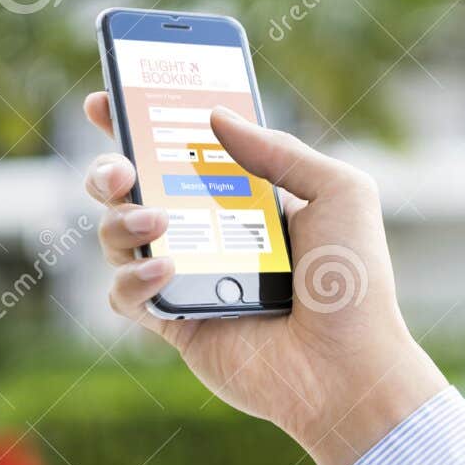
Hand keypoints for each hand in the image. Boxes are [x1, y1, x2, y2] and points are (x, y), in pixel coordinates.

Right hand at [81, 93, 446, 464]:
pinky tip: (166, 272)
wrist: (348, 368)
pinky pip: (125, 294)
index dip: (143, 120)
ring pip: (118, 235)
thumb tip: (216, 116)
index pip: (185, 147)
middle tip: (121, 168)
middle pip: (134, 187)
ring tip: (155, 222)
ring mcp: (189, 275)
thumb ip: (280, 151)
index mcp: (248, 194)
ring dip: (120, 220)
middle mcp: (211, 231)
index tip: (111, 96)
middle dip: (110, 168)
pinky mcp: (175, 322)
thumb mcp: (339, 193)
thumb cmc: (354, 281)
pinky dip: (133, 279)